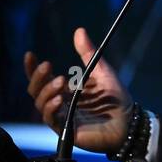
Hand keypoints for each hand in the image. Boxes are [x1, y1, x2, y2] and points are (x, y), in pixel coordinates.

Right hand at [24, 27, 133, 153]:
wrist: (131, 122)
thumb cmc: (116, 100)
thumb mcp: (102, 72)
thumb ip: (89, 54)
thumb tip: (79, 30)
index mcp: (65, 91)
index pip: (42, 79)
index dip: (32, 68)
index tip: (30, 54)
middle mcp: (60, 103)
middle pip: (36, 91)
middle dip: (38, 78)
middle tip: (48, 66)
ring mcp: (63, 117)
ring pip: (41, 104)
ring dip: (46, 91)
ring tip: (60, 82)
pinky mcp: (67, 131)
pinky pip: (51, 120)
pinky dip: (51, 109)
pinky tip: (58, 100)